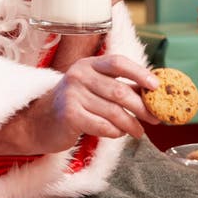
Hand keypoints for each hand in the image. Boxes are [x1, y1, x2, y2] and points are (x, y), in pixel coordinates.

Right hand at [25, 54, 159, 152]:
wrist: (40, 121)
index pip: (118, 63)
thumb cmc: (75, 104)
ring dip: (131, 124)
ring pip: (113, 112)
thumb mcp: (94, 88)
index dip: (139, 73)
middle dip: (142, 107)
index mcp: (88, 65)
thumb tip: (153, 92)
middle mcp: (79, 76)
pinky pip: (103, 126)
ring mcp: (72, 95)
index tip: (156, 86)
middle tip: (155, 119)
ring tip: (139, 131)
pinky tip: (118, 133)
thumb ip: (120, 87)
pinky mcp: (70, 116)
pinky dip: (116, 132)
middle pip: (119, 91)